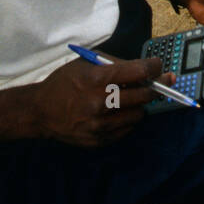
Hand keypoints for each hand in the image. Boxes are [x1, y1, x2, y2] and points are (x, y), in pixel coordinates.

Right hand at [30, 55, 167, 146]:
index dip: (154, 67)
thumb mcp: (86, 63)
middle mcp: (101, 103)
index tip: (159, 65)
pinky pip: (127, 129)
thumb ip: (115, 64)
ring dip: (140, 104)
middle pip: (144, 95)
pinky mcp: (99, 140)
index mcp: (97, 79)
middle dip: (156, 86)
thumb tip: (142, 69)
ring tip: (132, 98)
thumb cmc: (65, 82)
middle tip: (162, 81)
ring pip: (139, 114)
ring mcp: (100, 124)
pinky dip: (128, 119)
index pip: (138, 72)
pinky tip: (119, 112)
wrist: (41, 111)